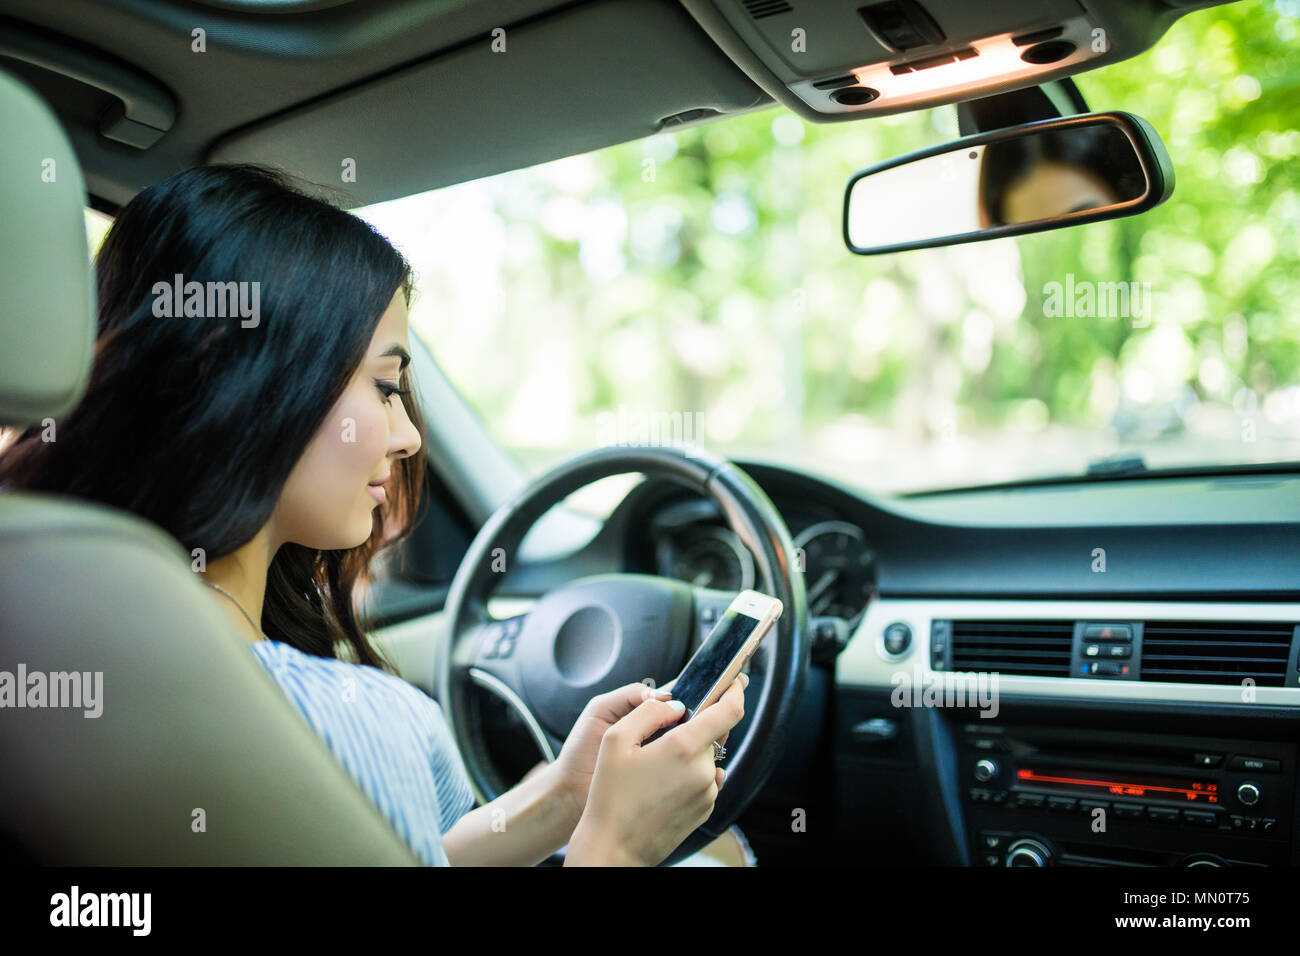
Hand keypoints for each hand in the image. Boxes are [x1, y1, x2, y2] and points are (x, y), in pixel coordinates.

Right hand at [565, 673, 748, 865]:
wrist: (614, 848)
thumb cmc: (610, 796)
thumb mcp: (615, 739)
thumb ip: (649, 711)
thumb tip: (676, 705)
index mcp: (684, 748)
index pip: (729, 710)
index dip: (734, 690)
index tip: (734, 681)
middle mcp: (703, 771)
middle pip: (714, 733)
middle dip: (696, 726)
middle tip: (664, 732)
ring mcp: (707, 793)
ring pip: (707, 757)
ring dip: (690, 752)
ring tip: (655, 765)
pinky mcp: (704, 810)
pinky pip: (703, 780)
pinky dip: (689, 774)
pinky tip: (661, 784)